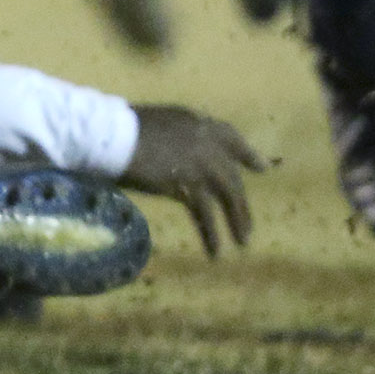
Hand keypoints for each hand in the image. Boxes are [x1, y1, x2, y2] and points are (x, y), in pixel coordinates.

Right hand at [120, 103, 263, 255]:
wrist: (113, 137)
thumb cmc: (123, 126)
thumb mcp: (159, 122)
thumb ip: (178, 136)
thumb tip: (183, 152)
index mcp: (197, 123)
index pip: (230, 136)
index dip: (247, 153)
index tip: (261, 168)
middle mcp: (206, 143)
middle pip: (232, 176)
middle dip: (241, 203)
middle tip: (248, 224)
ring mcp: (201, 165)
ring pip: (228, 196)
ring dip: (237, 221)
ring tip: (242, 242)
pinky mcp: (190, 187)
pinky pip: (205, 214)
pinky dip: (211, 234)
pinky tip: (214, 251)